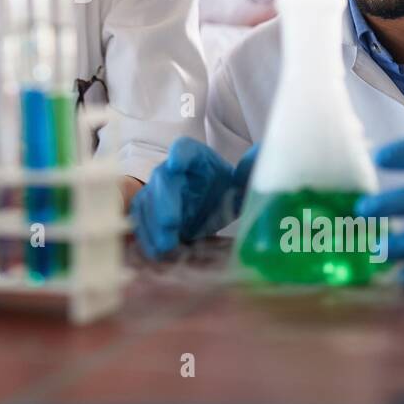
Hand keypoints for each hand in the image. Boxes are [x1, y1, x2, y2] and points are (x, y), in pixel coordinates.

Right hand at [132, 138, 257, 258]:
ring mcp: (155, 191)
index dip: (179, 156)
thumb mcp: (240, 186)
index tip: (176, 164)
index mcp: (195, 158)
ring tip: (165, 246)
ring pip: (146, 202)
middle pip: (162, 180)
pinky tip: (157, 253)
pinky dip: (147, 237)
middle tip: (170, 224)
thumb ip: (248, 177)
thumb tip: (262, 164)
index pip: (184, 149)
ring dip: (153, 224)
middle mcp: (170, 170)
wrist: (209, 204)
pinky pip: (140, 221)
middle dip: (163, 201)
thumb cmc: (223, 191)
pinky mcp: (148, 212)